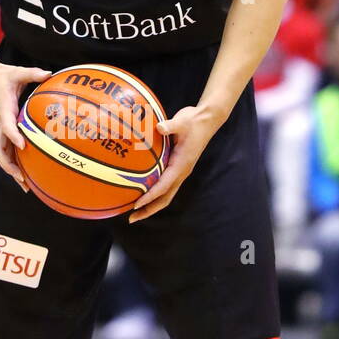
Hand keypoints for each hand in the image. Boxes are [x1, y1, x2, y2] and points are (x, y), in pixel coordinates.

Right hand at [0, 61, 51, 189]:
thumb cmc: (5, 76)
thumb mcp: (18, 72)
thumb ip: (33, 73)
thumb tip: (48, 73)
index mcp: (3, 109)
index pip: (6, 126)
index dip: (13, 136)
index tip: (23, 146)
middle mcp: (0, 123)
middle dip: (9, 165)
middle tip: (22, 178)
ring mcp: (0, 129)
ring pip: (1, 155)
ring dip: (11, 170)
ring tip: (25, 186)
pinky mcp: (3, 132)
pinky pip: (7, 151)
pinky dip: (14, 164)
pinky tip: (26, 176)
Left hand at [128, 104, 220, 222]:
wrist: (206, 120)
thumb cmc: (193, 121)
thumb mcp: (182, 121)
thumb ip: (170, 125)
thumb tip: (159, 126)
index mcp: (182, 165)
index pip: (164, 186)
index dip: (150, 196)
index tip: (137, 204)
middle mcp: (181, 172)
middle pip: (165, 198)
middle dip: (149, 210)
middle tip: (131, 218)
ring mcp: (179, 172)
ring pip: (165, 195)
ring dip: (151, 206)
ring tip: (133, 213)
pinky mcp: (177, 168)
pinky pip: (164, 186)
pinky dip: (153, 194)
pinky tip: (140, 193)